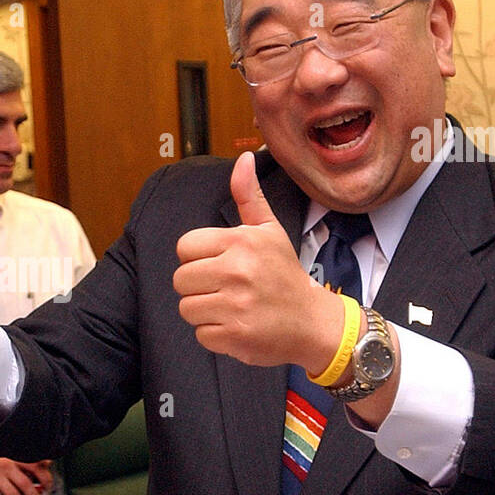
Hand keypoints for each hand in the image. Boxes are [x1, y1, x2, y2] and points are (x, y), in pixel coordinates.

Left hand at [174, 152, 341, 371]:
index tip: (220, 264)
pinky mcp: (235, 335)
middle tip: (226, 289)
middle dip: (198, 286)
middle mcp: (238, 271)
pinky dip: (215, 335)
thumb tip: (244, 158)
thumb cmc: (284, 274)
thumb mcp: (269, 231)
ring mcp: (236, 305)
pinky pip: (200, 334)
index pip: (185, 247)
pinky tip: (237, 326)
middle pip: (180, 279)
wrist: (313, 323)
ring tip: (231, 307)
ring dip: (204, 311)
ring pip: (186, 308)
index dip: (198, 258)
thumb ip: (249, 196)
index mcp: (241, 242)